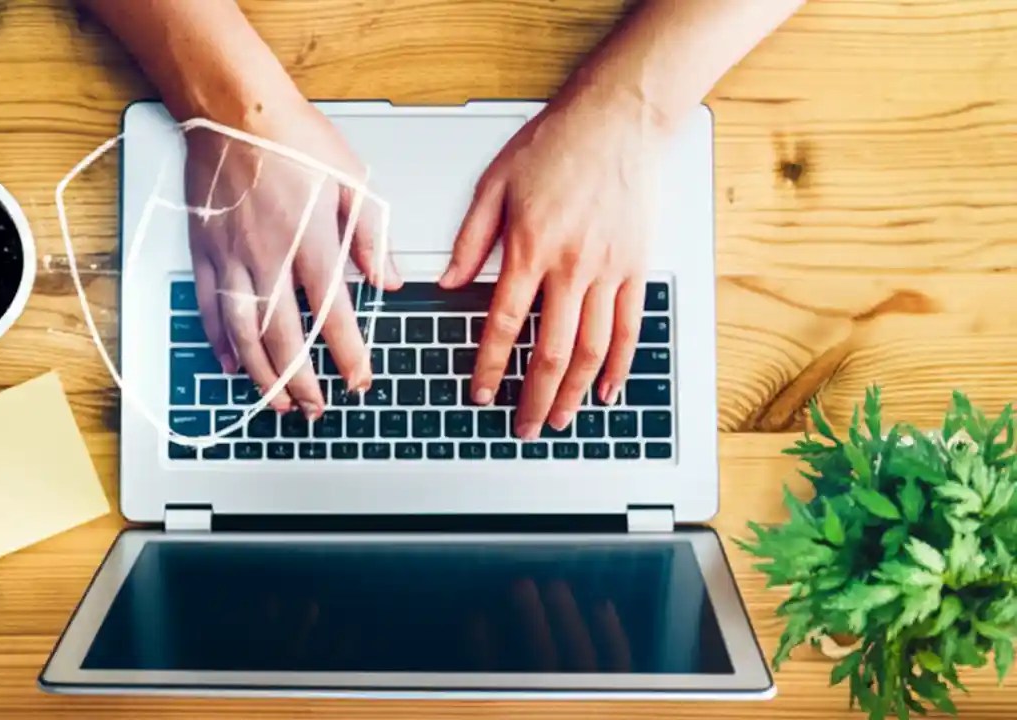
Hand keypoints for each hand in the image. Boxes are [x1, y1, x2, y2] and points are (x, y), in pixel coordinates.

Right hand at [185, 100, 400, 416]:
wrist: (234, 109)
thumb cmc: (294, 138)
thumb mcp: (354, 180)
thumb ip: (373, 236)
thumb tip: (391, 279)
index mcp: (311, 242)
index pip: (333, 316)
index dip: (347, 356)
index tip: (358, 381)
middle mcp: (267, 258)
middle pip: (284, 338)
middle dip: (301, 382)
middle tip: (315, 408)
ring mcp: (231, 259)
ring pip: (243, 334)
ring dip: (261, 375)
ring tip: (277, 402)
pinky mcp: (205, 252)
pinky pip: (209, 308)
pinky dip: (219, 343)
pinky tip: (231, 366)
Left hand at [441, 90, 660, 438]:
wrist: (620, 119)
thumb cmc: (557, 144)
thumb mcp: (495, 183)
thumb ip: (469, 238)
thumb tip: (445, 282)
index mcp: (529, 247)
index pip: (503, 324)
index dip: (490, 366)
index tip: (481, 393)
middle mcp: (572, 266)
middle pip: (552, 350)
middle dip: (535, 396)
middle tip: (522, 426)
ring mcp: (610, 270)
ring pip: (593, 349)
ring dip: (575, 392)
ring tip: (560, 419)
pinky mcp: (636, 268)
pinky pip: (630, 328)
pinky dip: (619, 365)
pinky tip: (608, 390)